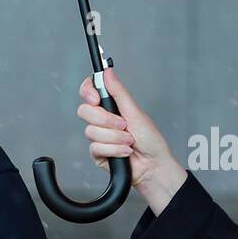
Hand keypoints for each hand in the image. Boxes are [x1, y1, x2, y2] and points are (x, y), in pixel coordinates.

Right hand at [76, 68, 187, 215]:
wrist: (153, 166)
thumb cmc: (150, 140)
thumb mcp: (135, 112)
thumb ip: (119, 93)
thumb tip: (108, 72)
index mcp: (111, 106)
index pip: (89, 92)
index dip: (88, 92)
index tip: (96, 98)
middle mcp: (103, 120)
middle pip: (85, 111)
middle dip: (105, 119)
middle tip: (123, 124)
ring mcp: (99, 137)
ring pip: (91, 131)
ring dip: (115, 137)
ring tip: (129, 141)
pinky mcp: (97, 153)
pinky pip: (96, 148)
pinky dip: (114, 150)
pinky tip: (125, 152)